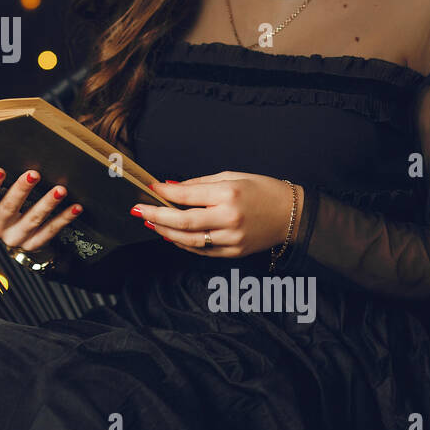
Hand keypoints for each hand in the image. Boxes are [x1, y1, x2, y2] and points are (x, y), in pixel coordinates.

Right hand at [0, 165, 81, 252]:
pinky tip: (76, 207)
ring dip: (47, 205)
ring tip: (61, 190)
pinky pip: (50, 233)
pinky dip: (64, 220)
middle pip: (9, 209)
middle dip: (21, 191)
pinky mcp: (34, 245)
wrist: (14, 234)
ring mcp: (16, 239)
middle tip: (34, 173)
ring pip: (33, 222)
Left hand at [131, 171, 299, 258]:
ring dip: (165, 232)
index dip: (164, 193)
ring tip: (150, 222)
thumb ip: (200, 184)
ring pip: (189, 240)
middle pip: (182, 222)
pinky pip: (201, 250)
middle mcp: (229, 219)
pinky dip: (184, 243)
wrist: (292, 214)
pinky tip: (171, 235)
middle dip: (156, 216)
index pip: (187, 195)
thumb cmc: (262, 190)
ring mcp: (232, 239)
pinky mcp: (234, 252)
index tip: (149, 188)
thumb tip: (172, 187)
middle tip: (137, 210)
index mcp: (228, 195)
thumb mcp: (232, 177)